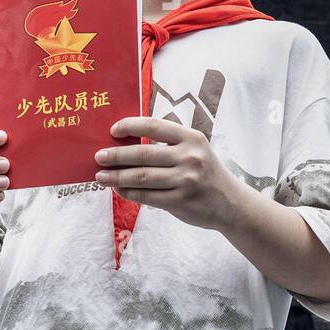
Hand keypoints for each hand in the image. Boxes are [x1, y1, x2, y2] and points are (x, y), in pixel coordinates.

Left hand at [93, 116, 247, 232]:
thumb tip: (126, 143)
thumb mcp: (196, 149)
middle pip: (144, 154)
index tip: (113, 130)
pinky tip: (119, 190)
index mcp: (192, 138)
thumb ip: (168, 144)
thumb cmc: (205, 172)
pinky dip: (129, 193)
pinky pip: (147, 196)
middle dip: (116, 156)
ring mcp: (185, 181)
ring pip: (142, 177)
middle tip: (99, 156)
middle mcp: (190, 157)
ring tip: (101, 176)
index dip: (131, 125)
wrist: (231, 204)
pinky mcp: (180, 202)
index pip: (155, 126)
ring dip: (117, 177)